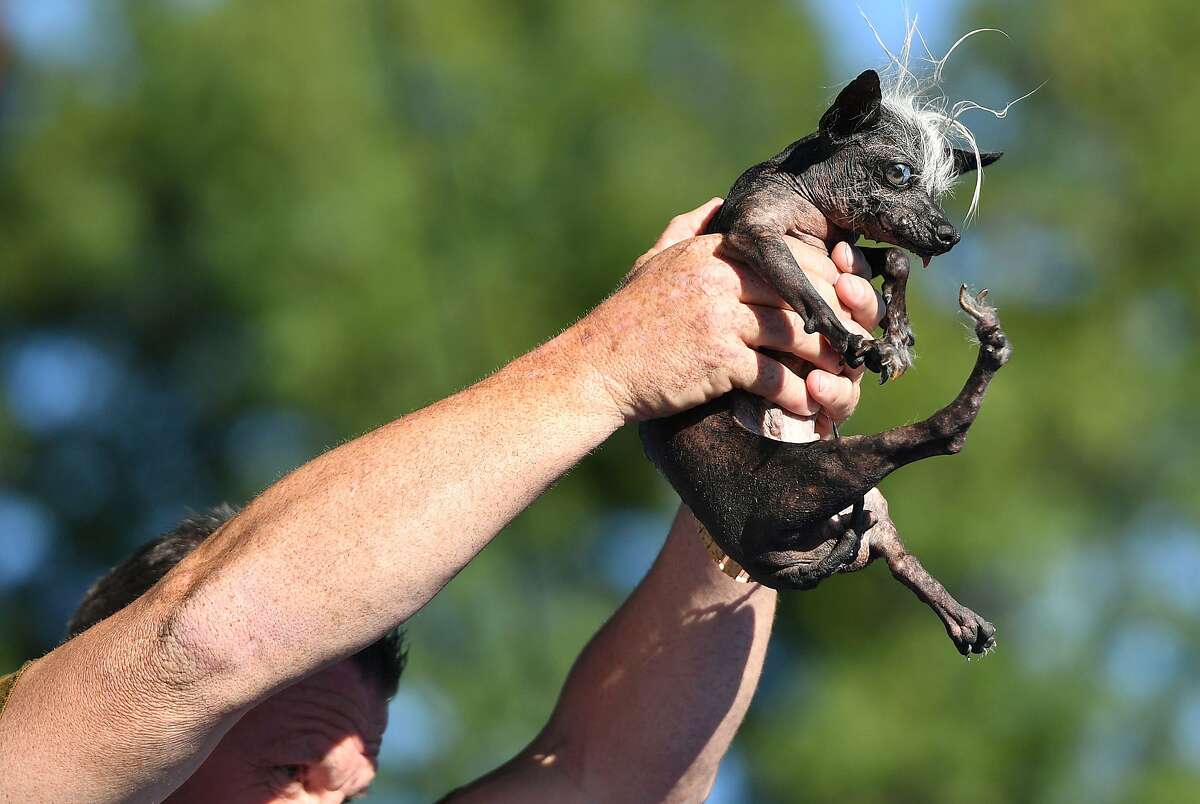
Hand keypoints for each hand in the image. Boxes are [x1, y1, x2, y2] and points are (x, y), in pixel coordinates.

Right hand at [575, 199, 883, 424]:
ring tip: (842, 377)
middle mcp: (719, 277)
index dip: (827, 278)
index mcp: (712, 251)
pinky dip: (797, 396)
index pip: (790, 254)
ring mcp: (719, 318)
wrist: (595, 370)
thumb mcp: (652, 263)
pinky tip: (806, 407)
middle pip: (802, 291)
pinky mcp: (718, 359)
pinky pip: (776, 377)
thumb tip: (717, 203)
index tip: (845, 300)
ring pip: (797, 333)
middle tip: (857, 341)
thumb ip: (687, 229)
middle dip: (837, 318)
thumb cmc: (624, 321)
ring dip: (827, 360)